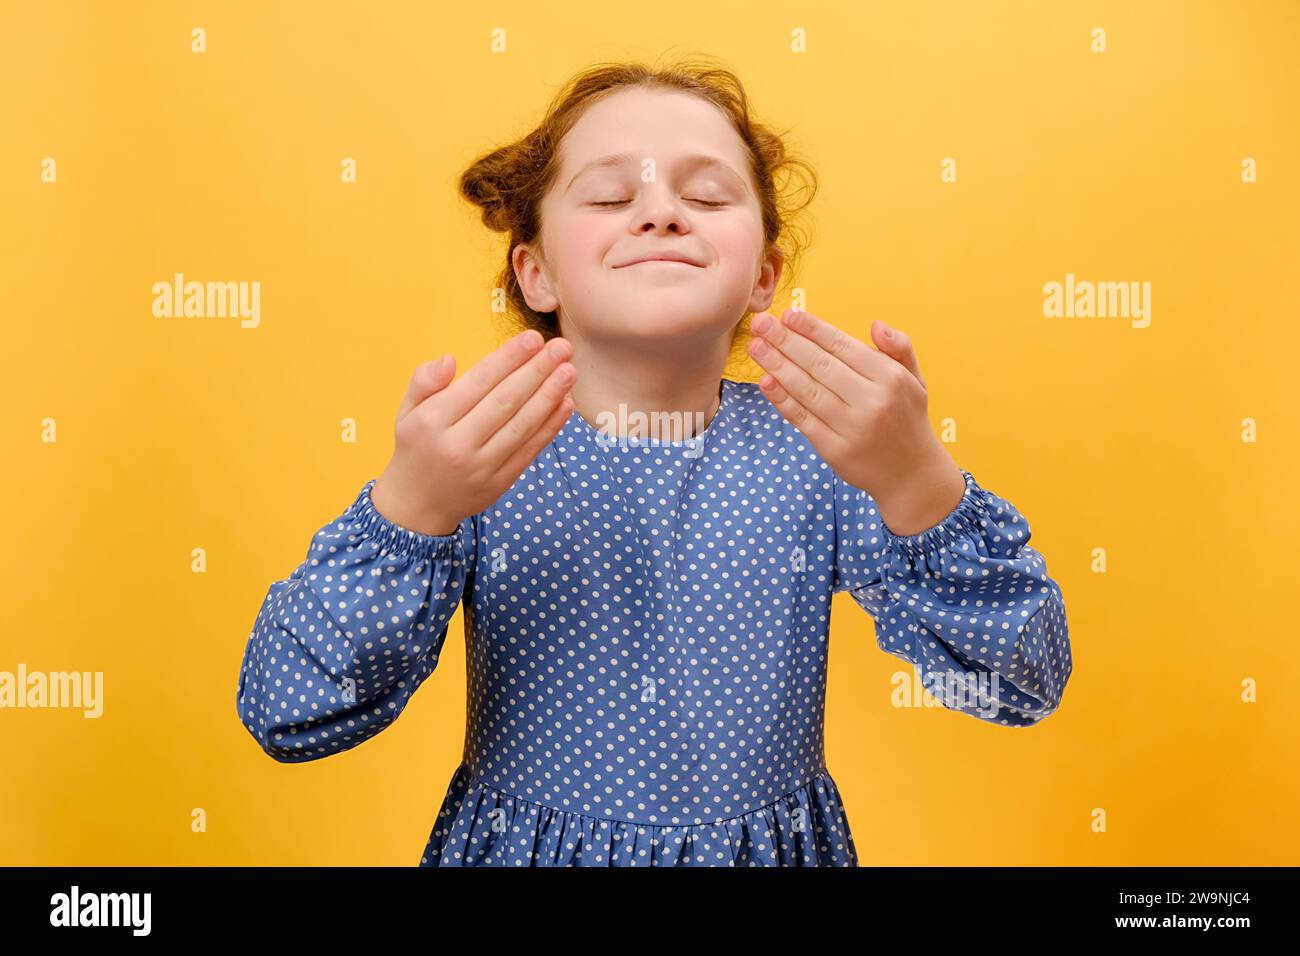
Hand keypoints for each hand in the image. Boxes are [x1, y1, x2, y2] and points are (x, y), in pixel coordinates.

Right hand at [371, 329, 575, 535]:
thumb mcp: (406, 411)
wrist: (416, 506)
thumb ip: (424, 381)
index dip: (509, 358)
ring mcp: (481, 466)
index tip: (533, 337)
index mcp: (433, 420)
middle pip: (505, 401)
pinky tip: (566, 403)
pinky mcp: (500, 483)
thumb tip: (450, 359)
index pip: (478, 382)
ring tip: (569, 370)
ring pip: (521, 426)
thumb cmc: (416, 448)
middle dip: (537, 371)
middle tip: (562, 347)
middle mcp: (458, 444)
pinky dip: (550, 427)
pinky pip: (529, 450)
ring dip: (550, 396)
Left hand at [747, 309, 964, 535]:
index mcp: (889, 378)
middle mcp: (871, 401)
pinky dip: (781, 399)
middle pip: (820, 365)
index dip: (812, 329)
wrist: (912, 474)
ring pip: (807, 390)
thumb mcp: (915, 380)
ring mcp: (851, 428)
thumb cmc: (907, 419)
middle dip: (786, 341)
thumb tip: (876, 325)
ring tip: (755, 347)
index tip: (788, 314)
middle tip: (760, 323)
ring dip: (776, 366)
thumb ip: (899, 348)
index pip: (843, 346)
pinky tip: (765, 381)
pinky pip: (802, 419)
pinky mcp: (834, 450)